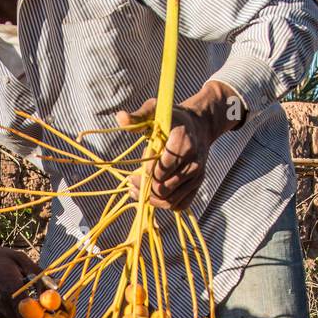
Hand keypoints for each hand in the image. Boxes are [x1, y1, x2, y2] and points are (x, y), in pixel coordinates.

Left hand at [117, 81, 243, 211]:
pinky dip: (163, 204)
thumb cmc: (173, 119)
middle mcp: (194, 162)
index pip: (160, 170)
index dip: (144, 172)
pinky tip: (150, 196)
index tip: (136, 166)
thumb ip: (138, 116)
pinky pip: (180, 205)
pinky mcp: (197, 185)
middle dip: (143, 187)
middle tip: (131, 180)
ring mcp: (197, 176)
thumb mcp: (155, 111)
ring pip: (170, 200)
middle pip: (163, 188)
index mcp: (183, 142)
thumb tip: (119, 118)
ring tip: (136, 189)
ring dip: (150, 199)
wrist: (198, 126)